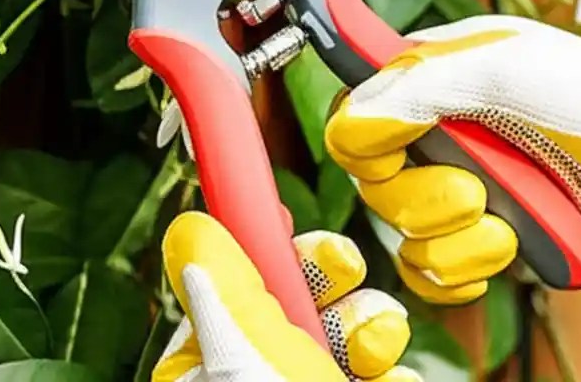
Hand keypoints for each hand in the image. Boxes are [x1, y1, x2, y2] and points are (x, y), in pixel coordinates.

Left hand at [152, 211, 420, 380]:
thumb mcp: (245, 358)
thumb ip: (222, 289)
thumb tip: (189, 230)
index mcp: (206, 369)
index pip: (224, 286)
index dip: (254, 246)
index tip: (280, 215)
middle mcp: (254, 380)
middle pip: (288, 303)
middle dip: (323, 279)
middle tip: (340, 266)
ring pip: (342, 336)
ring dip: (369, 325)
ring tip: (375, 344)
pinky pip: (379, 377)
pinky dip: (391, 374)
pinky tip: (389, 379)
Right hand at [326, 15, 580, 303]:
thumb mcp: (501, 70)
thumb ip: (414, 89)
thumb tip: (350, 118)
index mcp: (439, 76)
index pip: (361, 112)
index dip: (367, 140)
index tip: (391, 152)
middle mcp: (446, 131)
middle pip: (377, 181)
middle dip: (421, 195)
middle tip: (474, 190)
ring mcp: (470, 185)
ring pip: (407, 232)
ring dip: (455, 236)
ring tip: (506, 223)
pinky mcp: (495, 234)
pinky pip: (439, 268)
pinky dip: (460, 271)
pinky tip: (497, 256)